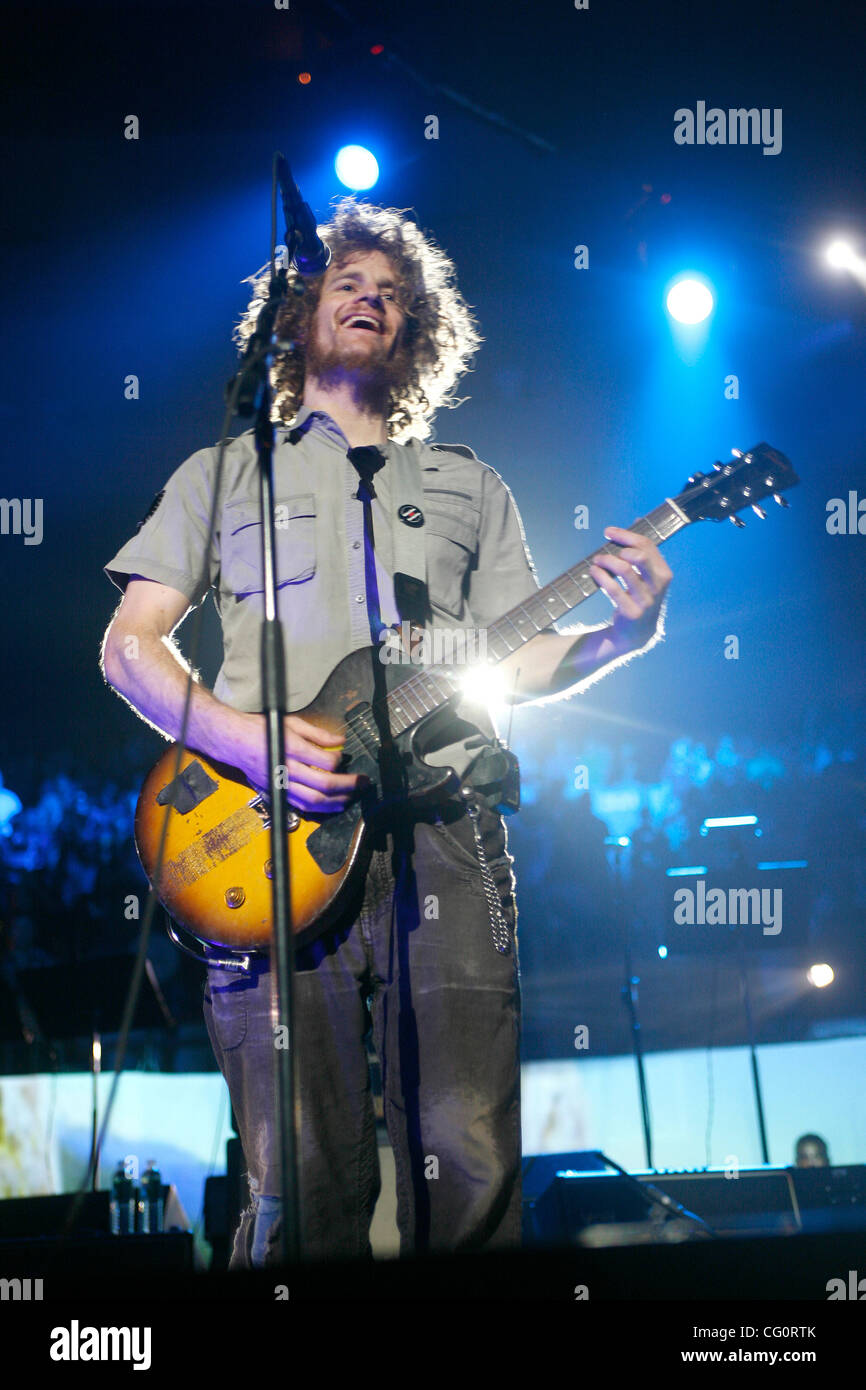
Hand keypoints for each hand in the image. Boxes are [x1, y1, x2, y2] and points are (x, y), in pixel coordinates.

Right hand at [236, 712, 366, 811]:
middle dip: (348, 786)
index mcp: (292, 748)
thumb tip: (340, 741)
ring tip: (352, 797)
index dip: (341, 761)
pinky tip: (331, 804)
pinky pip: (300, 806)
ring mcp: (280, 784)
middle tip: (363, 783)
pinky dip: (318, 808)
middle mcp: (286, 769)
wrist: (233, 741)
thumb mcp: (292, 723)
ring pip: (313, 802)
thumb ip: (319, 734)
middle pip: (324, 786)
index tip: (345, 757)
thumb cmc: (261, 729)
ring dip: (336, 802)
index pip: (326, 762)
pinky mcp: (275, 793)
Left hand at [589, 526, 672, 652]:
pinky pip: (613, 588)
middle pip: (640, 556)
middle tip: (606, 548)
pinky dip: (601, 576)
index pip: (647, 546)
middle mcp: (658, 586)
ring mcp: (645, 600)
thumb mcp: (646, 575)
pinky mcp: (631, 611)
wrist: (637, 632)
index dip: (626, 535)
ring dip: (606, 560)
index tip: (608, 532)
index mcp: (663, 573)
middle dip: (620, 547)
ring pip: (625, 570)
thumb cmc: (639, 596)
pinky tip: (594, 571)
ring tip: (597, 560)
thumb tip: (636, 521)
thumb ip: (643, 550)